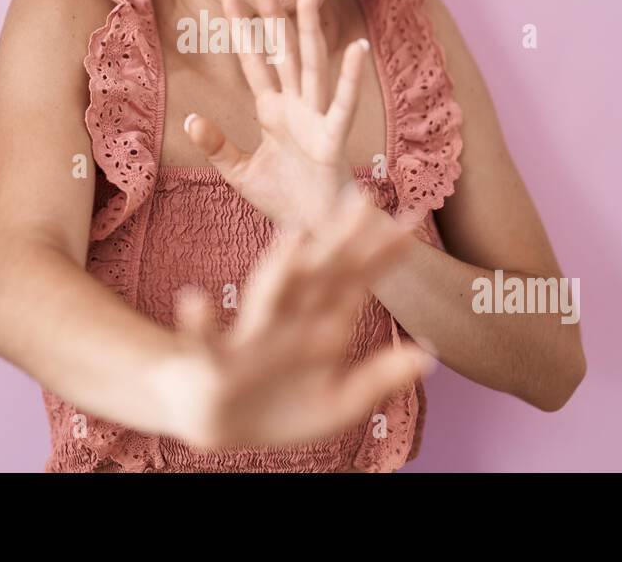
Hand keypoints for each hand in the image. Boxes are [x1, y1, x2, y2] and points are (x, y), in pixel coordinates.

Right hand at [154, 185, 433, 450]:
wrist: (221, 424)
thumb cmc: (282, 406)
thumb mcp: (340, 403)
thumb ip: (378, 379)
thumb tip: (428, 355)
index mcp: (321, 324)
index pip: (356, 282)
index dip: (382, 254)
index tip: (412, 224)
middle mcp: (289, 319)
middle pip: (317, 274)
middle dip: (339, 239)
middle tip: (362, 197)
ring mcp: (252, 335)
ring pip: (267, 295)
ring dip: (279, 267)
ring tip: (295, 238)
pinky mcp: (215, 358)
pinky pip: (205, 339)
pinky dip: (199, 321)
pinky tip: (194, 301)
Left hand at [184, 0, 368, 232]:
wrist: (312, 229)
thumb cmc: (283, 198)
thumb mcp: (239, 172)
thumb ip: (217, 145)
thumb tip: (191, 118)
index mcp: (272, 110)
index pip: (252, 60)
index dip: (242, 28)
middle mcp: (294, 105)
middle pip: (281, 50)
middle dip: (273, 15)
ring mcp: (315, 118)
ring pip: (311, 65)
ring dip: (309, 31)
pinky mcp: (332, 138)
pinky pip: (343, 102)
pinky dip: (351, 76)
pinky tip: (356, 47)